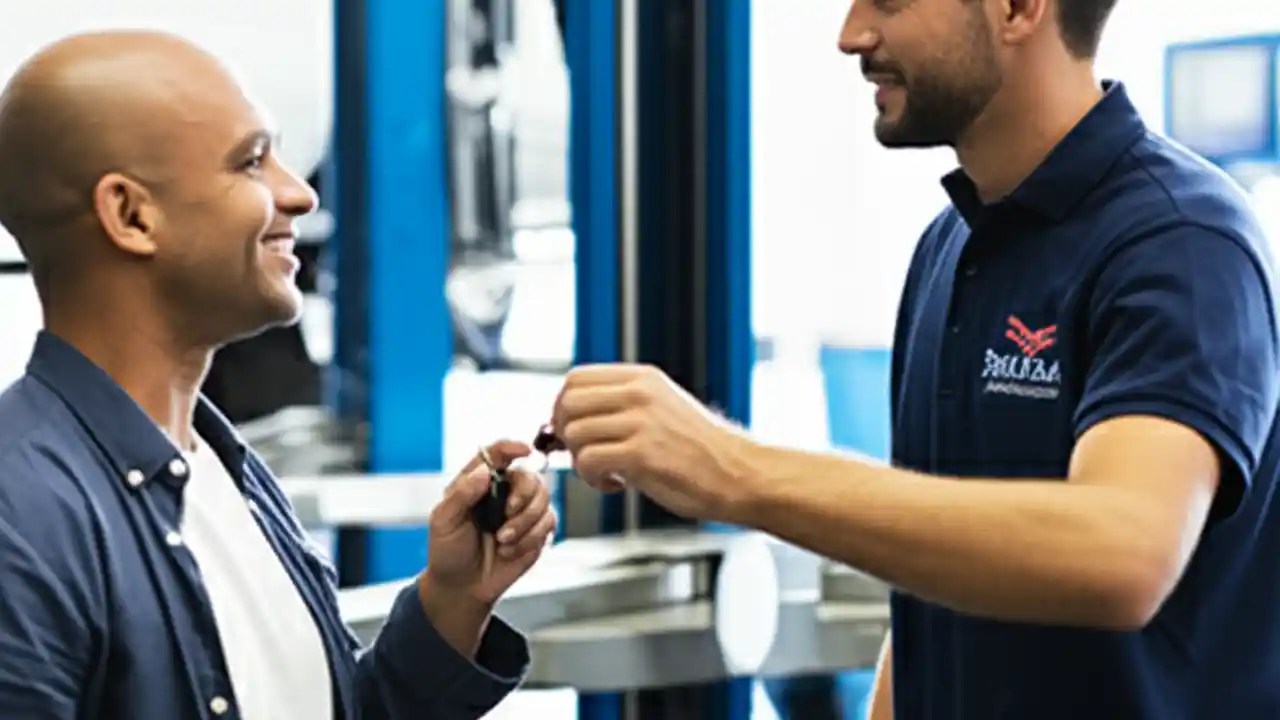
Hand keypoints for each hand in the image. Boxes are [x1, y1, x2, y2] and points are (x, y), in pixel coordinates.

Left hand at [422, 440, 556, 605]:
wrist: (462, 587)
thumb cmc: (448, 551)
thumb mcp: (443, 521)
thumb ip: (462, 493)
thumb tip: (484, 471)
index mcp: (478, 482)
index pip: (497, 454)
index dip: (511, 447)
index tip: (523, 451)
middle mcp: (504, 492)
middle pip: (529, 476)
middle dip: (523, 495)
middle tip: (507, 514)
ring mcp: (522, 512)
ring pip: (544, 499)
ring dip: (526, 522)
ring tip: (503, 540)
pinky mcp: (536, 532)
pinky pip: (548, 523)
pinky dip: (530, 538)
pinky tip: (510, 551)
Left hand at [552, 364, 753, 522]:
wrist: (739, 474)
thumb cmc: (700, 450)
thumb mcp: (662, 408)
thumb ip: (622, 406)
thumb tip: (568, 420)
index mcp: (643, 378)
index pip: (576, 378)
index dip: (563, 407)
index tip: (572, 430)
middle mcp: (640, 393)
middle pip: (568, 402)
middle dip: (564, 433)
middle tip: (582, 454)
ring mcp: (641, 422)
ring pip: (574, 433)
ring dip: (580, 460)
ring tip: (606, 473)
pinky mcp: (642, 454)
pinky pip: (588, 461)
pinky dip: (592, 479)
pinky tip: (616, 484)